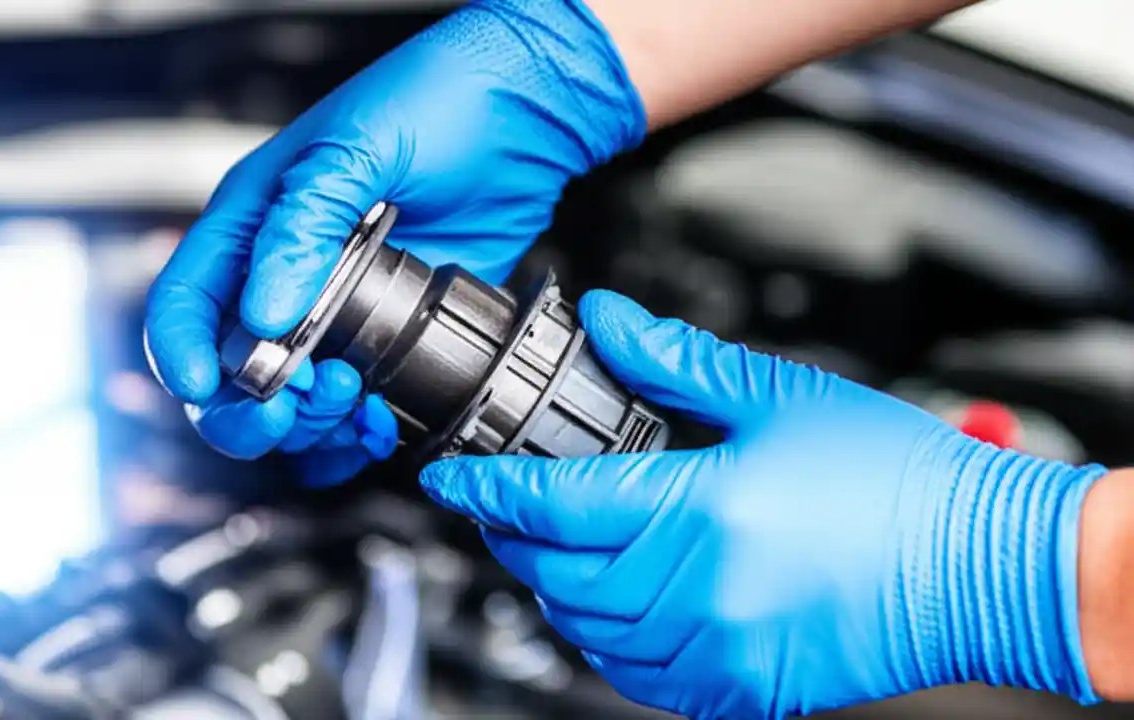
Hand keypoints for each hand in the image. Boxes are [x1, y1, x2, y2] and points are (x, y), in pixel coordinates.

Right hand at [143, 0, 644, 483]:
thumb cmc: (437, 101)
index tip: (208, 387)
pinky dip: (355, 432)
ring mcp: (339, 312)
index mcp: (255, 220)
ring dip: (312, 423)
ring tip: (354, 397)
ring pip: (291, 401)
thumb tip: (264, 315)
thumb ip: (303, 229)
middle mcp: (285, 273)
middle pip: (231, 371)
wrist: (527, 113)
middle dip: (253, 407)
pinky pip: (352, 406)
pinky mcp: (390, 337)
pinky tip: (377, 421)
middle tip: (301, 404)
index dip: (182, 351)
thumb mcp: (359, 149)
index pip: (187, 299)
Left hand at [420, 290, 1106, 718]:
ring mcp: (719, 648)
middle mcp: (699, 589)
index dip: (486, 489)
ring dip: (554, 590)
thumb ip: (673, 362)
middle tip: (506, 505)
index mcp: (701, 507)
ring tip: (558, 549)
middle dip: (514, 537)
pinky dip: (604, 643)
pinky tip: (613, 607)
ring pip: (587, 633)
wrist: (980, 562)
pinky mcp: (743, 687)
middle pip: (556, 572)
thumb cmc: (894, 478)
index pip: (554, 502)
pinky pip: (639, 680)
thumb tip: (606, 322)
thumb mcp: (776, 398)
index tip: (450, 478)